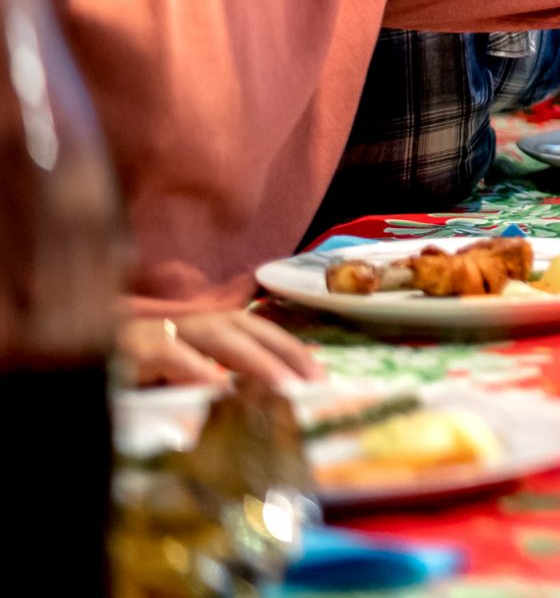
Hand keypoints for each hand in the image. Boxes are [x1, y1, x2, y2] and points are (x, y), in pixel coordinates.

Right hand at [120, 309, 319, 389]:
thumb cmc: (133, 376)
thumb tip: (266, 397)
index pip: (258, 330)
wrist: (76, 362)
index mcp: (204, 329)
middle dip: (283, 351)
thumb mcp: (182, 380)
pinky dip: (191, 365)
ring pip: (213, 334)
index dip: (291, 348)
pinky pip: (165, 352)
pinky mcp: (128, 348)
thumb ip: (220, 382)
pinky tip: (214, 383)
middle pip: (245, 327)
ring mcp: (159, 333)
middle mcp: (187, 324)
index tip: (322, 373)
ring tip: (281, 384)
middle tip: (314, 381)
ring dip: (251, 358)